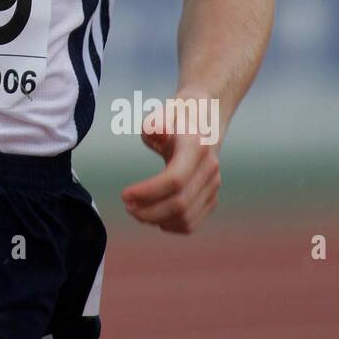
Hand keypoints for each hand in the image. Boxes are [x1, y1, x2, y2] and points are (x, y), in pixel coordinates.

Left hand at [121, 95, 221, 233]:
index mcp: (196, 147)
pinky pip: (191, 222)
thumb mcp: (163, 112)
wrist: (205, 118)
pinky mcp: (212, 196)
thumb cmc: (176, 116)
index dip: (147, 193)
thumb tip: (158, 131)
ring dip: (156, 220)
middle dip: (148, 211)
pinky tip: (154, 217)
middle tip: (127, 206)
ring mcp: (214, 184)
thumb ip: (156, 122)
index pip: (174, 180)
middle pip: (179, 204)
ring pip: (186, 218)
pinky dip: (170, 226)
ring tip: (136, 211)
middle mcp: (209, 168)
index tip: (124, 195)